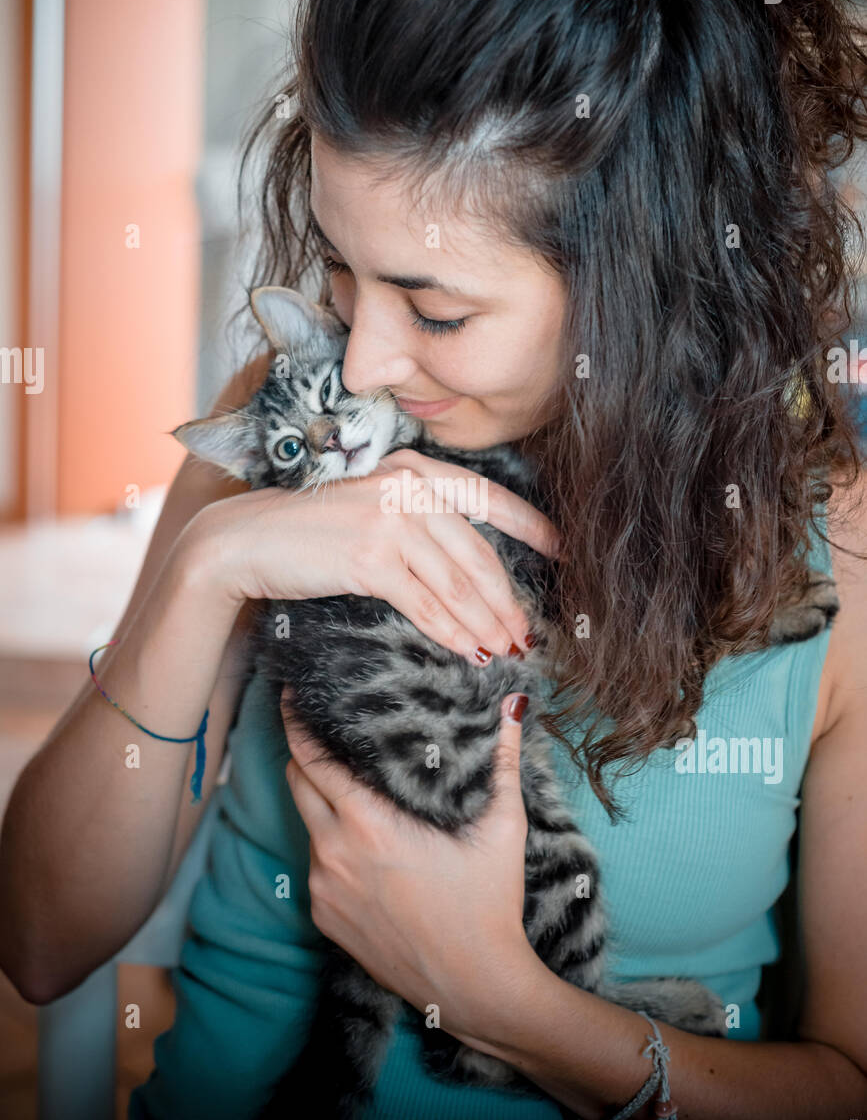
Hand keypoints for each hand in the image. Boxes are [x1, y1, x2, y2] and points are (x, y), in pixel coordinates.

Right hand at [185, 447, 558, 661]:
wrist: (246, 540)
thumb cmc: (309, 531)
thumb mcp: (370, 509)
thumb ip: (417, 522)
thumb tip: (465, 569)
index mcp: (412, 468)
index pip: (487, 497)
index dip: (531, 526)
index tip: (562, 551)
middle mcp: (406, 486)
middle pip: (476, 551)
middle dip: (506, 598)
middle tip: (527, 631)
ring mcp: (388, 519)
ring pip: (456, 582)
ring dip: (485, 622)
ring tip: (505, 649)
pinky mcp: (369, 557)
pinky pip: (424, 603)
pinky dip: (451, 632)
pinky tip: (468, 651)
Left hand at [281, 685, 537, 1040]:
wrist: (474, 986)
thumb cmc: (489, 904)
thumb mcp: (503, 826)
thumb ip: (502, 759)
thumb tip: (512, 703)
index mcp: (368, 823)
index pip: (311, 757)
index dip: (297, 721)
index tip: (293, 695)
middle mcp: (333, 851)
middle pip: (296, 782)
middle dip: (303, 753)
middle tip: (323, 732)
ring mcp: (322, 887)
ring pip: (308, 824)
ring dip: (323, 804)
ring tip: (356, 793)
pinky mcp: (322, 916)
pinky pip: (317, 866)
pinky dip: (333, 848)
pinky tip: (368, 850)